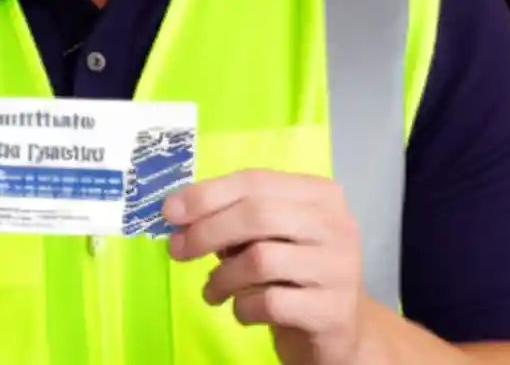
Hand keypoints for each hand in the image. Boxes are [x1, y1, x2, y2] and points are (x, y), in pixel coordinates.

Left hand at [162, 169, 370, 364]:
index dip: (206, 194)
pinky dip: (243, 308)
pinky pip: (270, 303)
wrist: (340, 328)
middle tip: (178, 251)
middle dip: (207, 231)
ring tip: (212, 291)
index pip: (255, 180)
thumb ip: (234, 220)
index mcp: (320, 194)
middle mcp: (336, 225)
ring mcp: (339, 268)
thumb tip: (178, 213)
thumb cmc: (295, 273)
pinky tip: (242, 311)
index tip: (169, 212)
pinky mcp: (332, 311)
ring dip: (222, 278)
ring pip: (261, 260)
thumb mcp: (268, 238)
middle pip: (258, 215)